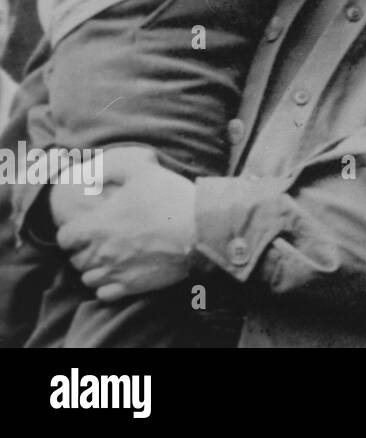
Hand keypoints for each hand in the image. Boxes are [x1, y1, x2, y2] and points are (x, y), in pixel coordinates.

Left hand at [57, 149, 196, 301]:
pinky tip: (118, 274)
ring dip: (93, 269)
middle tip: (99, 241)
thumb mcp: (142, 171)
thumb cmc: (172, 198)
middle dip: (83, 250)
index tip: (85, 226)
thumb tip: (91, 177)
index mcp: (98, 226)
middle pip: (75, 260)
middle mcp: (101, 253)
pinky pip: (104, 294)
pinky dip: (106, 286)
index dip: (72, 231)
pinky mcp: (133, 286)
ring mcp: (116, 272)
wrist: (201, 229)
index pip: (64, 238)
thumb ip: (111, 170)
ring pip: (88, 278)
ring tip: (108, 259)